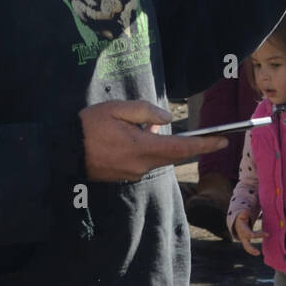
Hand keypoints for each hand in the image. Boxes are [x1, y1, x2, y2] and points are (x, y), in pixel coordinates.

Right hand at [80, 100, 227, 182]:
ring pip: (156, 155)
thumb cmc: (88, 127)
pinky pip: (143, 160)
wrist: (63, 152)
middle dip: (177, 140)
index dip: (204, 144)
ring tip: (127, 127)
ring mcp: (133, 173)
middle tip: (163, 125)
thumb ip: (145, 112)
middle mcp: (141, 165)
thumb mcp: (116, 109)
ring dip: (153, 141)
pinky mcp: (125, 176)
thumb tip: (167, 119)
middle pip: (171, 153)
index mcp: (142, 148)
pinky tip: (124, 137)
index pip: (182, 148)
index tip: (223, 141)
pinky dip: (143, 147)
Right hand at [234, 210, 262, 255]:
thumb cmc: (241, 219)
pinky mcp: (247, 242)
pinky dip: (253, 251)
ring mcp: (244, 240)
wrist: (237, 224)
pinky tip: (259, 252)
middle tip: (258, 252)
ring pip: (247, 248)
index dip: (259, 235)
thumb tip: (245, 212)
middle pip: (246, 245)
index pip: (251, 234)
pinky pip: (249, 248)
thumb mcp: (241, 215)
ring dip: (252, 251)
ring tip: (258, 253)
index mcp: (243, 230)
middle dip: (251, 249)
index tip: (268, 234)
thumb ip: (243, 214)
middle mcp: (243, 237)